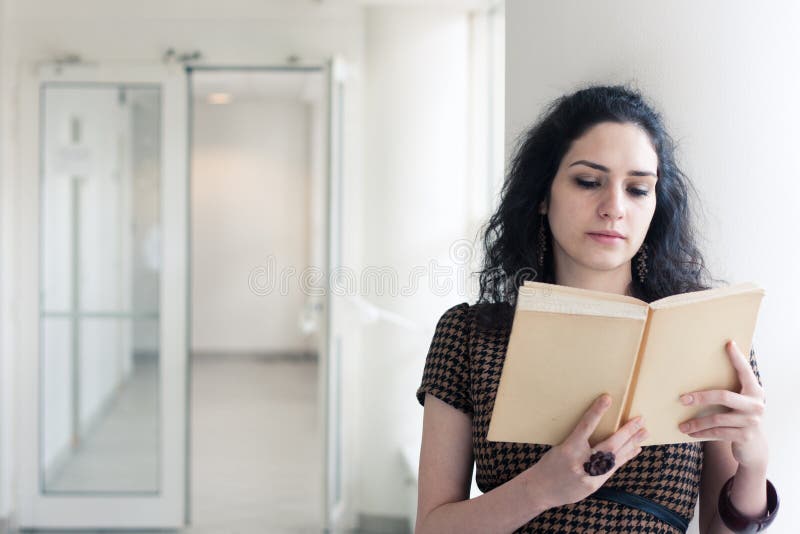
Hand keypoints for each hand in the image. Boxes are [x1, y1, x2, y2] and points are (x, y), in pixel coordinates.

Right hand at [525, 394, 648, 509]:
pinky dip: (625, 457)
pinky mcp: (594, 485)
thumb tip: (598, 430)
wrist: (540, 490)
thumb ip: (578, 441)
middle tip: (641, 420)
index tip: (607, 398)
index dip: (597, 412)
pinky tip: (634, 449)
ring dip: (632, 444)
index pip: (586, 426)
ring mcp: (589, 476)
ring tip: (645, 433)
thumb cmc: (548, 464)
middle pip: (610, 446)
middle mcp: (581, 463)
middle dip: (627, 432)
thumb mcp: (559, 447)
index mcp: (569, 448)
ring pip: (616, 458)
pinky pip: (613, 469)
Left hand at [678, 340, 767, 468]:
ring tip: (682, 425)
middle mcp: (756, 404)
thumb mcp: (738, 402)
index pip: (745, 371)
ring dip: (696, 423)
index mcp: (754, 390)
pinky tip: (690, 434)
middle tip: (681, 399)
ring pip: (717, 419)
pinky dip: (702, 433)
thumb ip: (729, 390)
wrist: (754, 446)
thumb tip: (698, 373)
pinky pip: (718, 433)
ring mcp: (752, 421)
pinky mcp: (745, 436)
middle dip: (700, 397)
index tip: (728, 343)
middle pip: (723, 396)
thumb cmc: (738, 417)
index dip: (737, 358)